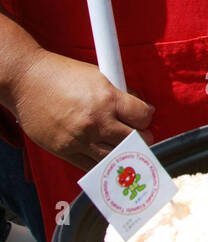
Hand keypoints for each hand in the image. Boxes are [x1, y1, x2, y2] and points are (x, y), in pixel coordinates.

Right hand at [10, 49, 154, 170]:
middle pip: (134, 141)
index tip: (144, 117)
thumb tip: (137, 107)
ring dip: (124, 154)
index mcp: (108, 99)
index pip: (143, 117)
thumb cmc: (62, 75)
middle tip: (140, 135)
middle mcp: (97, 121)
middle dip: (142, 138)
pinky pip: (92, 166)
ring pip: (115, 158)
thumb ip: (118, 94)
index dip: (146, 117)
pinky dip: (102, 163)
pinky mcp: (66, 151)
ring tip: (125, 147)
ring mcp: (81, 139)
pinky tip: (105, 155)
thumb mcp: (98, 76)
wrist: (27, 82)